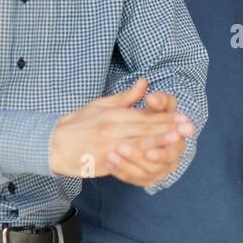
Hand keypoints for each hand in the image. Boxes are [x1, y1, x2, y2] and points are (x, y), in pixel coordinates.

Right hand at [50, 78, 194, 185]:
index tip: (184, 117)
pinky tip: (153, 160)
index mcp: (114, 114)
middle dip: (168, 128)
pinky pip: (125, 160)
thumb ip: (126, 97)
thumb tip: (145, 82)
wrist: (54, 144)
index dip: (166, 117)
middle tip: (188, 127)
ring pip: (137, 143)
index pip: (145, 115)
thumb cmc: (80, 124)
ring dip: (158, 141)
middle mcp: (112, 128)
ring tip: (176, 139)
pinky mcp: (104, 160)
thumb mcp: (101, 105)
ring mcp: (108, 145)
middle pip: (145, 128)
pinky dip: (139, 159)